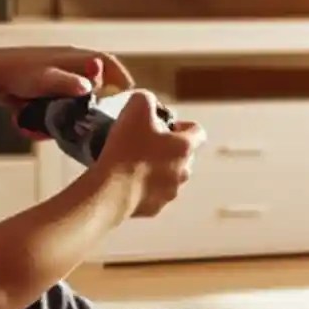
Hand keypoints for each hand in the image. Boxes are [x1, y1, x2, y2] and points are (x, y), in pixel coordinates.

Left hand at [0, 46, 133, 139]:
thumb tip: (90, 86)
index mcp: (74, 57)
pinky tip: (50, 125)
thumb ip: (67, 83)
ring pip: (79, 93)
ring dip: (78, 109)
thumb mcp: (45, 79)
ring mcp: (59, 74)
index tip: (129, 95)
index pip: (108, 63)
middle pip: (97, 80)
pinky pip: (62, 100)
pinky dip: (61, 112)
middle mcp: (70, 63)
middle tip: (104, 118)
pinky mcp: (48, 86)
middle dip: (100, 99)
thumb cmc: (18, 73)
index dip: (121, 77)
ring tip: (75, 125)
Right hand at [92, 90, 205, 217]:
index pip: (198, 132)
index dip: (181, 125)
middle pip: (184, 155)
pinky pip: (153, 194)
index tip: (162, 125)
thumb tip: (149, 103)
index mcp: (185, 147)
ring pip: (169, 176)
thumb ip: (148, 99)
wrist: (110, 190)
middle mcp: (184, 171)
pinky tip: (125, 181)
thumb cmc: (126, 147)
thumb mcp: (137, 107)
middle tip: (144, 142)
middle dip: (168, 148)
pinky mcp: (155, 209)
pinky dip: (143, 188)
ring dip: (157, 169)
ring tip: (132, 162)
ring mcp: (170, 192)